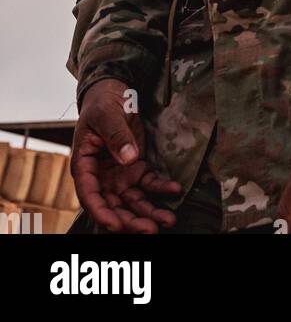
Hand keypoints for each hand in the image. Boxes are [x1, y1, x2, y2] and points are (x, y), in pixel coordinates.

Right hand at [71, 78, 181, 233]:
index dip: (100, 212)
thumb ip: (116, 136)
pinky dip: (161, 189)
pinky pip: (149, 183)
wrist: (115, 92)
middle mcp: (102, 177)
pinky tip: (175, 190)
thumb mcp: (107, 116)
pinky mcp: (136, 169)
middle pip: (115, 205)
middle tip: (151, 229)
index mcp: (85, 165)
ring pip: (133, 201)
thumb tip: (128, 158)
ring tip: (168, 220)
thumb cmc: (103, 103)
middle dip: (131, 221)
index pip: (89, 195)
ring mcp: (119, 175)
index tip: (115, 225)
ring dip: (149, 212)